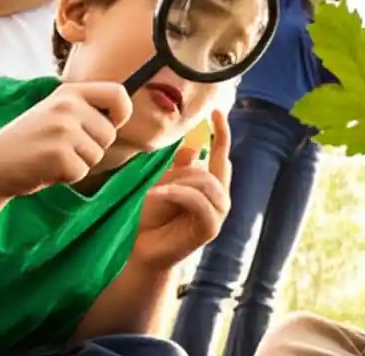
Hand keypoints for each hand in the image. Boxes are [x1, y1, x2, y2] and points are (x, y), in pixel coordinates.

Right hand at [0, 82, 131, 196]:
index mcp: (70, 92)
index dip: (122, 112)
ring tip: (52, 156)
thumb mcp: (57, 112)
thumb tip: (123, 115)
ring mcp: (62, 130)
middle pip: (109, 134)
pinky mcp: (58, 155)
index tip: (111, 124)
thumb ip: (86, 109)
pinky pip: (82, 171)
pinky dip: (67, 176)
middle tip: (63, 148)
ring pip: (97, 155)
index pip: (118, 94)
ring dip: (78, 163)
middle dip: (92, 147)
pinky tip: (46, 168)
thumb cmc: (32, 140)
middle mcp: (67, 107)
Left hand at [130, 108, 231, 270]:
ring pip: (205, 183)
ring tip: (155, 193)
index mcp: (212, 188)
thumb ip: (179, 169)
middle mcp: (220, 200)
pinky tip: (156, 195)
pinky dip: (176, 194)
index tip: (218, 111)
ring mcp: (218, 215)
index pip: (222, 155)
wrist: (142, 253)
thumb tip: (192, 148)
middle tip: (157, 185)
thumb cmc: (152, 221)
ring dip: (177, 184)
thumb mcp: (162, 185)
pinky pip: (197, 200)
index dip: (222, 133)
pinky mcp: (210, 229)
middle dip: (183, 172)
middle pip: (210, 170)